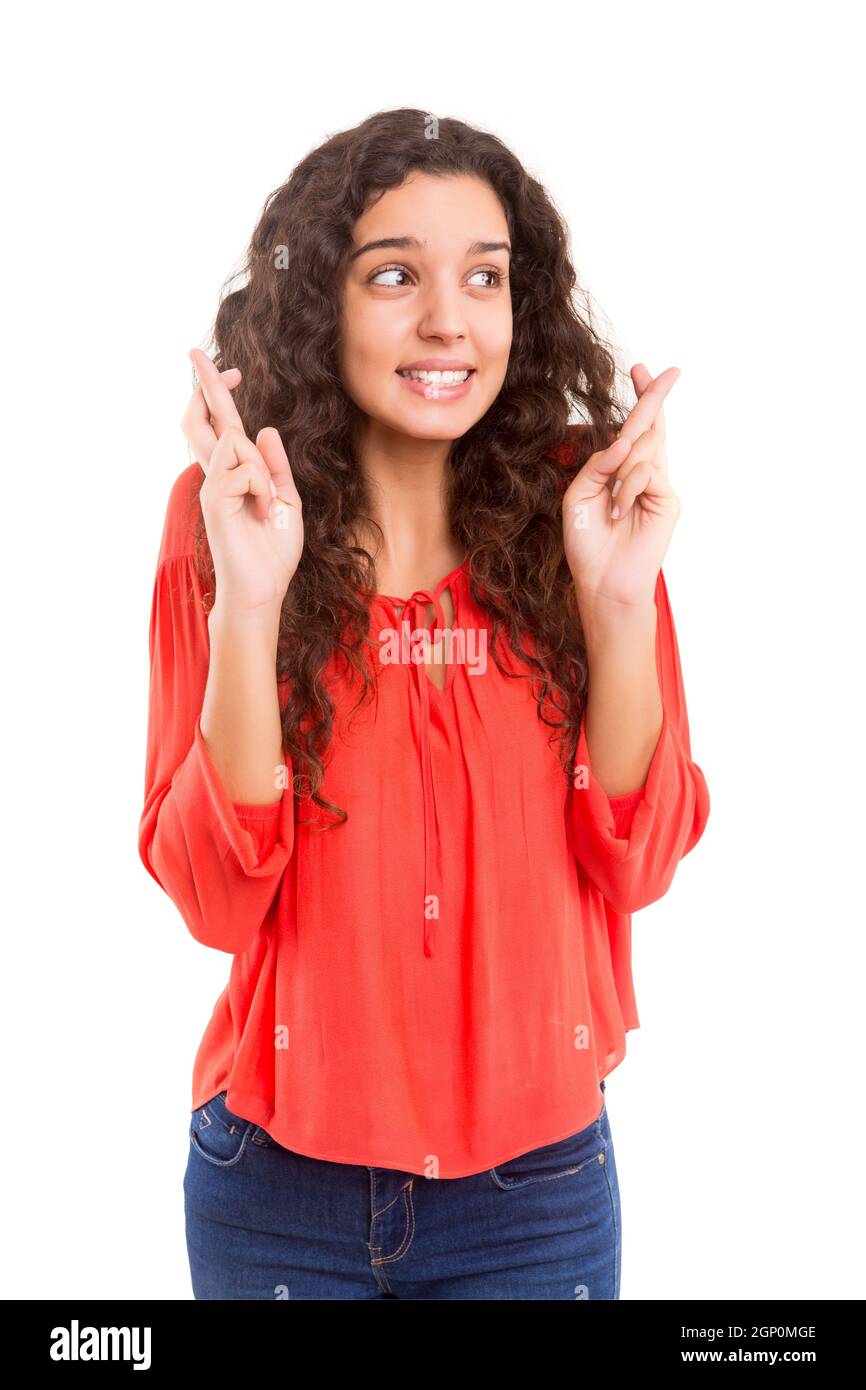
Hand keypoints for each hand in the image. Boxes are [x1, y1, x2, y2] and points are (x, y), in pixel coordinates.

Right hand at [182, 347, 302, 614]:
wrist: (263, 589)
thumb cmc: (273, 552)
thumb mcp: (287, 502)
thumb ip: (276, 467)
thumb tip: (265, 429)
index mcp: (234, 475)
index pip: (220, 426)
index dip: (219, 394)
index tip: (230, 368)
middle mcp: (217, 476)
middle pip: (202, 419)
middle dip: (203, 384)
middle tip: (195, 353)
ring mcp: (212, 486)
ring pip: (237, 442)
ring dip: (262, 468)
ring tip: (267, 504)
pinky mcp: (213, 499)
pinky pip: (244, 469)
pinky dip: (262, 488)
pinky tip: (262, 512)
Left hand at [562, 364, 680, 609]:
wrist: (602, 581)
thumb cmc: (587, 542)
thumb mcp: (579, 494)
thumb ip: (597, 464)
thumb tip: (622, 440)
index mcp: (620, 471)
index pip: (633, 429)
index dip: (640, 399)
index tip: (640, 368)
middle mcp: (643, 474)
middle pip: (651, 427)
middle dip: (655, 397)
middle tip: (668, 371)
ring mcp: (658, 486)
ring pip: (644, 449)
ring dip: (622, 466)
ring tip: (611, 502)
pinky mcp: (667, 501)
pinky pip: (646, 474)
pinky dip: (627, 487)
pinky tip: (618, 511)